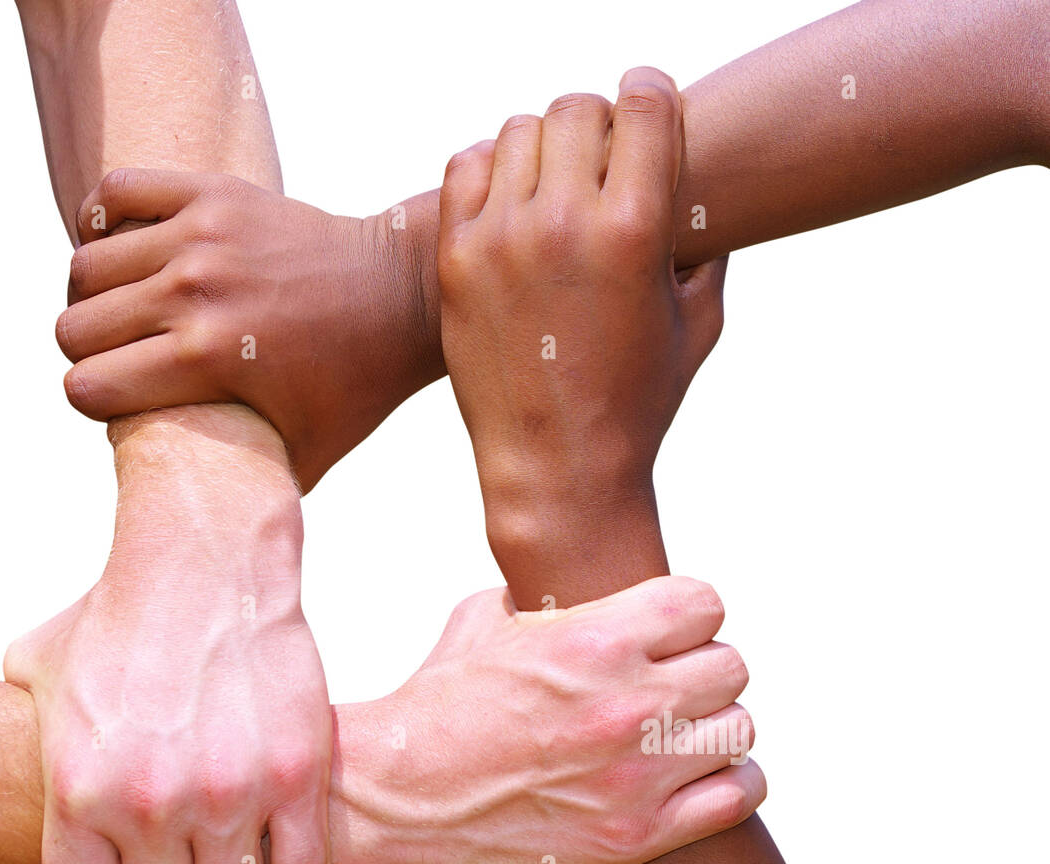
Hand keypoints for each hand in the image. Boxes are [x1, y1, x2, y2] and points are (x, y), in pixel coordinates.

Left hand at [4, 406, 331, 863]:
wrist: (203, 559)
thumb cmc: (122, 612)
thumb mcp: (39, 666)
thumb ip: (21, 727)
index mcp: (80, 791)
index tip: (125, 858)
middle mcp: (151, 804)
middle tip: (184, 841)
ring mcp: (228, 792)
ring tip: (232, 834)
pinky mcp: (295, 775)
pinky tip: (280, 838)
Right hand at [53, 170, 442, 490]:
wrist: (399, 294)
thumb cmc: (353, 384)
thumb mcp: (306, 455)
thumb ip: (247, 490)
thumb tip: (207, 532)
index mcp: (208, 357)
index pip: (85, 387)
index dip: (96, 404)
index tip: (122, 403)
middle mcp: (195, 290)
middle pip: (72, 327)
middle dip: (90, 354)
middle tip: (124, 360)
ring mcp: (202, 234)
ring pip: (84, 266)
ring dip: (96, 297)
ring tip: (129, 313)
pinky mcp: (211, 192)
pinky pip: (114, 194)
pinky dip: (105, 224)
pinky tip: (132, 255)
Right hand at [331, 575, 762, 863]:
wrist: (401, 793)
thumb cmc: (439, 702)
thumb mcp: (485, 618)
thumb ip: (548, 595)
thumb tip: (574, 580)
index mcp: (592, 640)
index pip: (705, 603)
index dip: (686, 614)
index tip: (666, 631)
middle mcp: (626, 702)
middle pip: (731, 664)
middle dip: (699, 667)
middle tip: (667, 683)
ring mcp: (636, 773)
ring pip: (741, 727)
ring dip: (712, 726)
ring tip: (676, 732)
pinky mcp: (637, 833)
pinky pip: (738, 794)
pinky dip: (726, 782)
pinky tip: (690, 775)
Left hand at [436, 75, 728, 592]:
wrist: (557, 468)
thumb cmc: (639, 403)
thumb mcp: (698, 322)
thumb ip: (707, 245)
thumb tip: (706, 192)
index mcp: (635, 231)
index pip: (643, 101)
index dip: (652, 96)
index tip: (649, 111)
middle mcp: (564, 223)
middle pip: (577, 106)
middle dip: (599, 123)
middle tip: (603, 159)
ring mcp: (501, 239)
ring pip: (518, 130)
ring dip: (545, 146)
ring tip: (557, 185)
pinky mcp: (456, 260)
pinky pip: (465, 167)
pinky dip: (490, 168)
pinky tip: (511, 201)